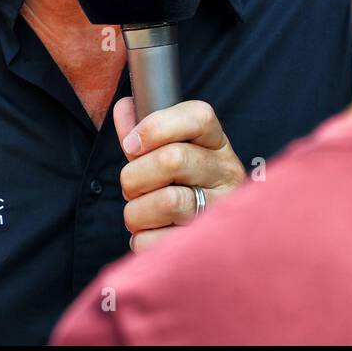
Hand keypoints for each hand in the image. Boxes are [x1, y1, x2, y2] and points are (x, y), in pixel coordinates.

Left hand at [113, 97, 246, 252]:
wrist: (214, 239)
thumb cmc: (183, 187)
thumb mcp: (168, 153)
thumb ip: (144, 131)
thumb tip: (124, 105)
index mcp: (217, 144)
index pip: (199, 116)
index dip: (156, 127)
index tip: (131, 145)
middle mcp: (227, 173)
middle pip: (173, 159)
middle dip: (135, 176)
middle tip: (132, 188)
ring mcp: (221, 210)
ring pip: (168, 202)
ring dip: (136, 212)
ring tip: (141, 214)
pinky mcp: (207, 245)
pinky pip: (156, 241)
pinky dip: (141, 240)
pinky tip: (152, 235)